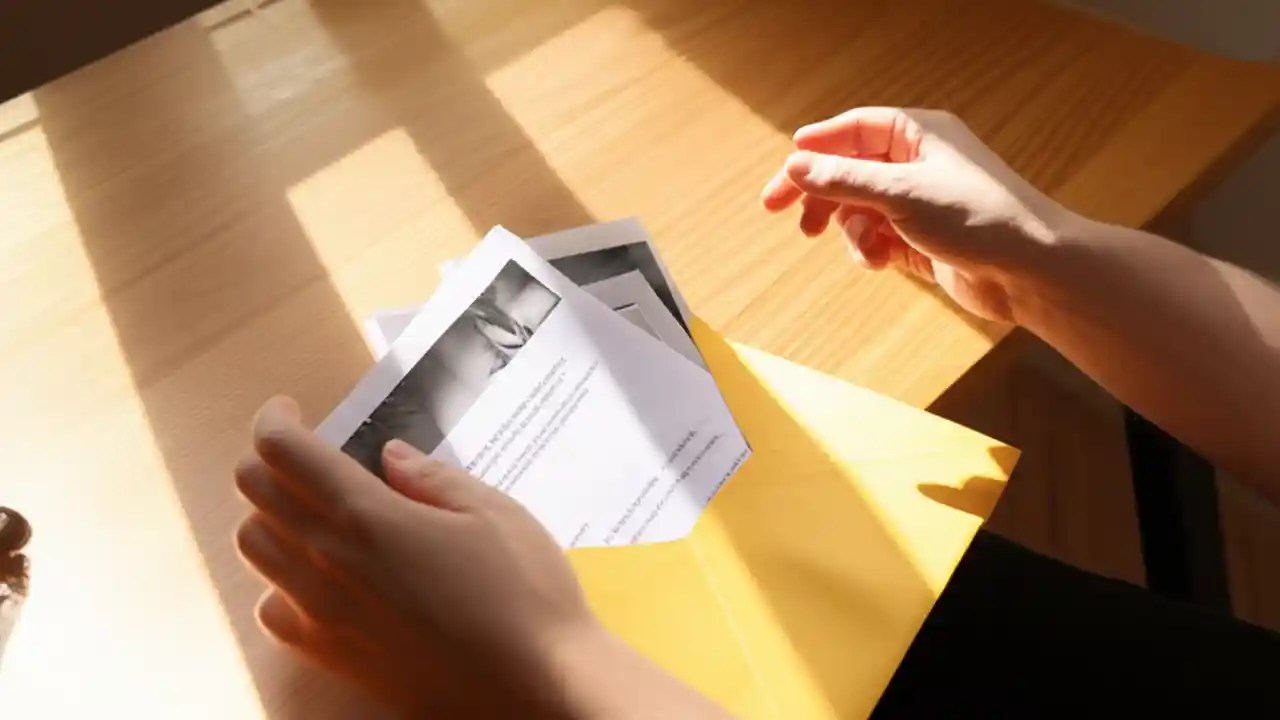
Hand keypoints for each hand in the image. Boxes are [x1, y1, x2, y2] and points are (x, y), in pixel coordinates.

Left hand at [233, 397, 599, 715]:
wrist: (537, 686)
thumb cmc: (526, 594)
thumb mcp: (494, 512)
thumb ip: (432, 478)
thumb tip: (388, 455)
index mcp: (368, 516)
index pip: (282, 451)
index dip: (275, 419)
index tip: (291, 410)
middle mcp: (330, 563)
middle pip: (253, 491)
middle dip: (268, 458)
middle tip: (301, 453)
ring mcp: (324, 614)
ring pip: (252, 547)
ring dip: (269, 514)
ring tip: (311, 509)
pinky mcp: (332, 656)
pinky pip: (272, 609)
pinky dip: (280, 581)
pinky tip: (321, 576)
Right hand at [761, 107, 1078, 322]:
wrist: (1030, 271)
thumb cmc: (977, 218)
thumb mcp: (900, 193)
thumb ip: (843, 179)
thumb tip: (795, 164)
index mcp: (918, 134)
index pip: (853, 129)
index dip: (816, 146)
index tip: (785, 168)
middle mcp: (917, 164)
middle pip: (848, 170)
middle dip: (817, 192)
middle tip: (775, 210)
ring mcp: (919, 204)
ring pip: (858, 209)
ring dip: (850, 229)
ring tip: (862, 248)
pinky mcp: (922, 240)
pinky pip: (876, 239)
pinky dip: (870, 250)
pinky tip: (878, 262)